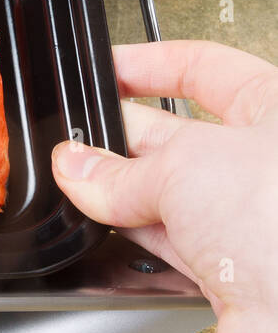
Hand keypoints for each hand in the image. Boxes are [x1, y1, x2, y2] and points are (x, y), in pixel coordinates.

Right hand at [52, 40, 277, 332]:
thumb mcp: (185, 168)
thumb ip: (118, 169)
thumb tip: (76, 167)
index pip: (206, 68)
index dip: (149, 64)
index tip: (105, 70)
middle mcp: (268, 162)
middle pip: (178, 132)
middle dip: (121, 137)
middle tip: (75, 143)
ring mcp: (251, 216)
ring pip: (169, 191)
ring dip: (121, 192)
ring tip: (78, 187)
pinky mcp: (234, 268)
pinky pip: (169, 239)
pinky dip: (133, 234)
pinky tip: (102, 227)